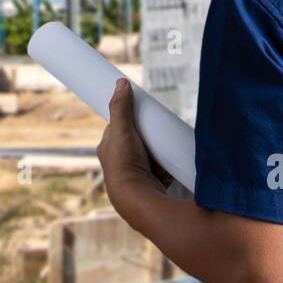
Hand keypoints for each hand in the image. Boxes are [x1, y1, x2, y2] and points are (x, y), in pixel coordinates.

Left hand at [97, 79, 173, 210]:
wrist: (138, 199)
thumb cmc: (124, 165)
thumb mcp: (122, 131)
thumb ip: (120, 107)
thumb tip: (121, 83)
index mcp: (109, 147)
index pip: (120, 125)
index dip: (131, 117)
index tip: (144, 112)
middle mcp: (121, 160)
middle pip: (138, 138)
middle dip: (149, 134)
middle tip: (160, 127)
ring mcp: (138, 170)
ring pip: (151, 153)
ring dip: (160, 149)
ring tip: (168, 142)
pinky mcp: (153, 180)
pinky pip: (164, 167)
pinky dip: (169, 164)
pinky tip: (174, 159)